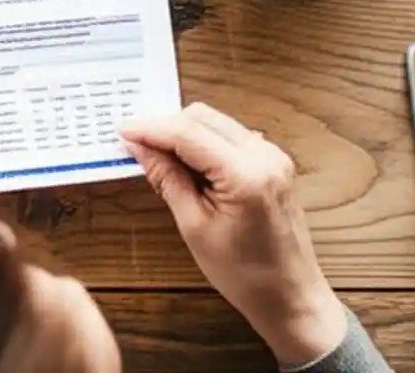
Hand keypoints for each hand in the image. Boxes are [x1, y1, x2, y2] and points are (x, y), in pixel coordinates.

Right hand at [122, 104, 346, 367]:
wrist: (291, 295)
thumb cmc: (245, 274)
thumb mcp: (194, 227)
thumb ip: (167, 180)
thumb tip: (140, 148)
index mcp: (246, 174)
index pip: (188, 133)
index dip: (151, 129)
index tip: (122, 131)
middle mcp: (264, 155)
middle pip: (203, 118)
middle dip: (166, 126)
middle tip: (136, 146)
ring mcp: (272, 156)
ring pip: (216, 123)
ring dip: (184, 133)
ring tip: (157, 157)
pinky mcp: (273, 162)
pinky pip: (230, 136)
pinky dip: (203, 142)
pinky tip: (186, 164)